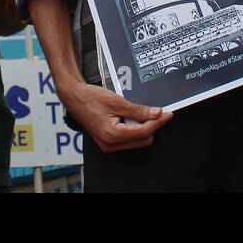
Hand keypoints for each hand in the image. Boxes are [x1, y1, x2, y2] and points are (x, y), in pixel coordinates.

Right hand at [58, 80, 172, 152]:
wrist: (74, 97)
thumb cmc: (90, 98)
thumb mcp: (118, 102)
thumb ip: (139, 111)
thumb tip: (156, 114)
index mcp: (112, 135)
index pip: (144, 132)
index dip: (158, 122)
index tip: (167, 114)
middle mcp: (110, 144)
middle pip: (143, 139)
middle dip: (151, 125)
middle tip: (154, 111)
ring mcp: (109, 145)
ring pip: (137, 141)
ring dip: (142, 127)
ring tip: (135, 112)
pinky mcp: (108, 142)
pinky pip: (129, 139)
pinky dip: (134, 129)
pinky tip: (130, 117)